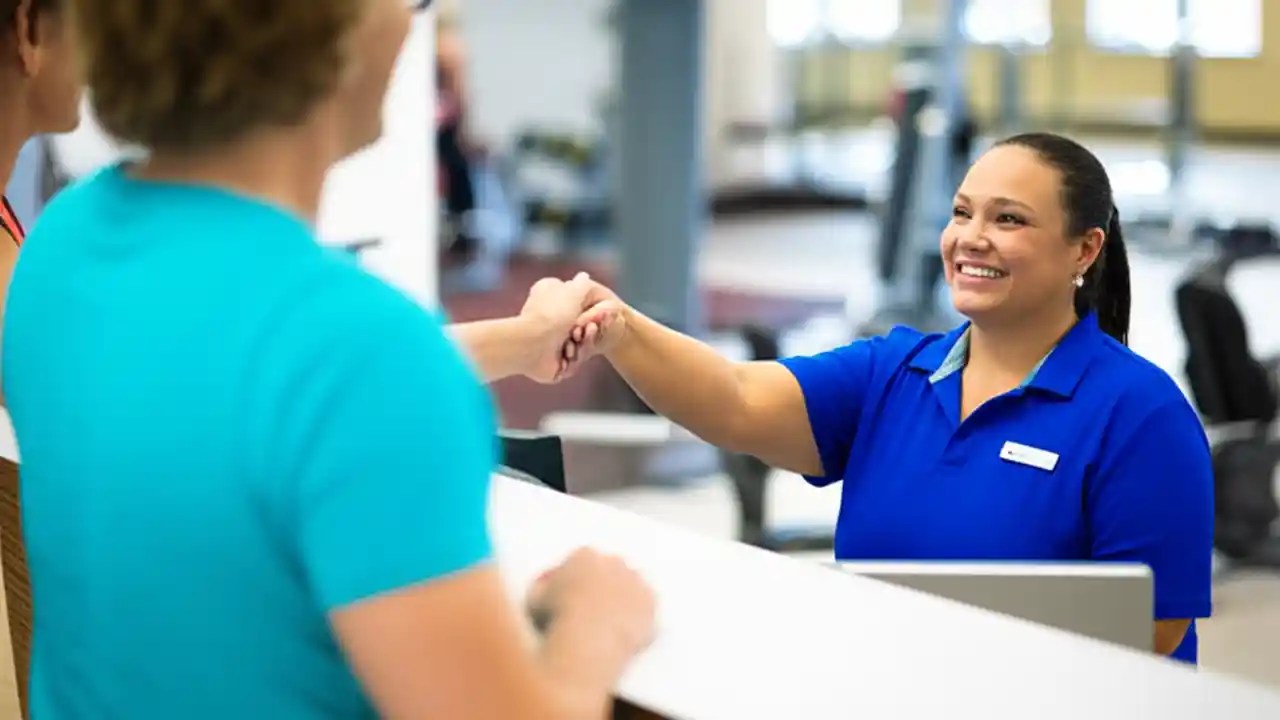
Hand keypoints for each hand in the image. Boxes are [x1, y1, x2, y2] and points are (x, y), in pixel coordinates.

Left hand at [519, 272, 595, 383]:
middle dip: (588, 329)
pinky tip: (570, 352)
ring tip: (580, 337)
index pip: (575, 305)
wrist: (534, 342)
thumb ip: (583, 284)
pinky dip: (574, 357)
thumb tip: (583, 276)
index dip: (591, 311)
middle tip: (590, 327)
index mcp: (548, 301)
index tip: (600, 313)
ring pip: (578, 346)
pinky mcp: (552, 363)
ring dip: (583, 342)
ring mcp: (548, 344)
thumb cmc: (553, 313)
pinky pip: (572, 362)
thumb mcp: (574, 291)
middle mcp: (547, 321)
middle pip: (579, 328)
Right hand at [526, 547, 655, 656]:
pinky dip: (640, 621)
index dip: (576, 579)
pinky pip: (647, 611)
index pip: (582, 560)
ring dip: (624, 601)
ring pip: (632, 588)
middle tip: (595, 609)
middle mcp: (614, 562)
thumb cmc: (557, 617)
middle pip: (611, 569)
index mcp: (584, 556)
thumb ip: (541, 590)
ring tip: (613, 624)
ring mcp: (636, 581)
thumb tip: (542, 591)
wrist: (589, 637)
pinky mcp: (651, 604)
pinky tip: (628, 636)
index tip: (572, 596)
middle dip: (604, 585)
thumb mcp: (533, 600)